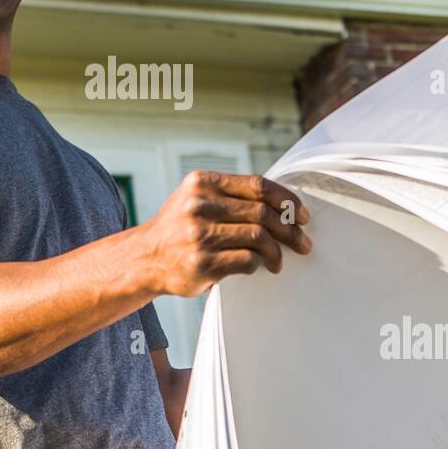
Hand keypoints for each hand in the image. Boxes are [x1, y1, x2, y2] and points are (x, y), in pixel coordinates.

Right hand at [141, 170, 311, 297]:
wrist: (145, 258)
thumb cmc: (179, 228)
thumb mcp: (196, 198)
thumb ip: (231, 195)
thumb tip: (283, 203)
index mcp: (202, 182)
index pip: (258, 185)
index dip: (287, 199)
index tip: (302, 214)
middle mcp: (200, 205)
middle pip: (263, 213)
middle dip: (290, 230)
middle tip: (302, 242)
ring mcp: (200, 234)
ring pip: (259, 237)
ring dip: (277, 251)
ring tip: (279, 261)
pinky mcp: (202, 262)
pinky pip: (247, 260)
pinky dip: (258, 264)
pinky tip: (258, 267)